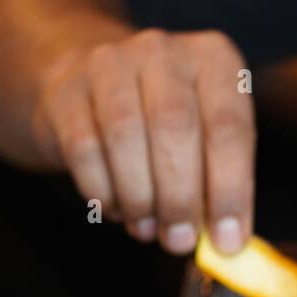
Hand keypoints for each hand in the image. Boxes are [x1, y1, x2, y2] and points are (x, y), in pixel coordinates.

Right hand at [32, 27, 253, 253]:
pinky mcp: (66, 91)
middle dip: (180, 198)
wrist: (92, 87)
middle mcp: (162, 52)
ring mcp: (109, 63)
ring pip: (126, 138)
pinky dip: (103, 191)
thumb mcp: (207, 140)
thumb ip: (222, 185)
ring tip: (147, 228)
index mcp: (214, 60)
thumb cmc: (166, 125)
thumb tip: (227, 244)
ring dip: (139, 198)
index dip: (230, 191)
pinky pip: (85, 150)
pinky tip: (116, 208)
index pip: (229, 127)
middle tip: (179, 240)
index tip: (227, 242)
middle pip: (175, 129)